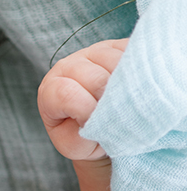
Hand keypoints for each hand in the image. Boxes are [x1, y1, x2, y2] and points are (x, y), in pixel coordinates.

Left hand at [38, 38, 127, 161]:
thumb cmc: (85, 139)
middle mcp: (69, 65)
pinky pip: (133, 53)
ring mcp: (93, 52)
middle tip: (119, 116)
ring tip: (129, 104)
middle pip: (95, 78)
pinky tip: (138, 87)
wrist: (103, 129)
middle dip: (110, 101)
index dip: (86, 111)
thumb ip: (80, 134)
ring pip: (117, 63)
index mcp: (51, 90)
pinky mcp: (118, 46)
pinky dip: (140, 72)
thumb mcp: (76, 145)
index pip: (66, 93)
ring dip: (128, 86)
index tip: (98, 126)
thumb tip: (98, 117)